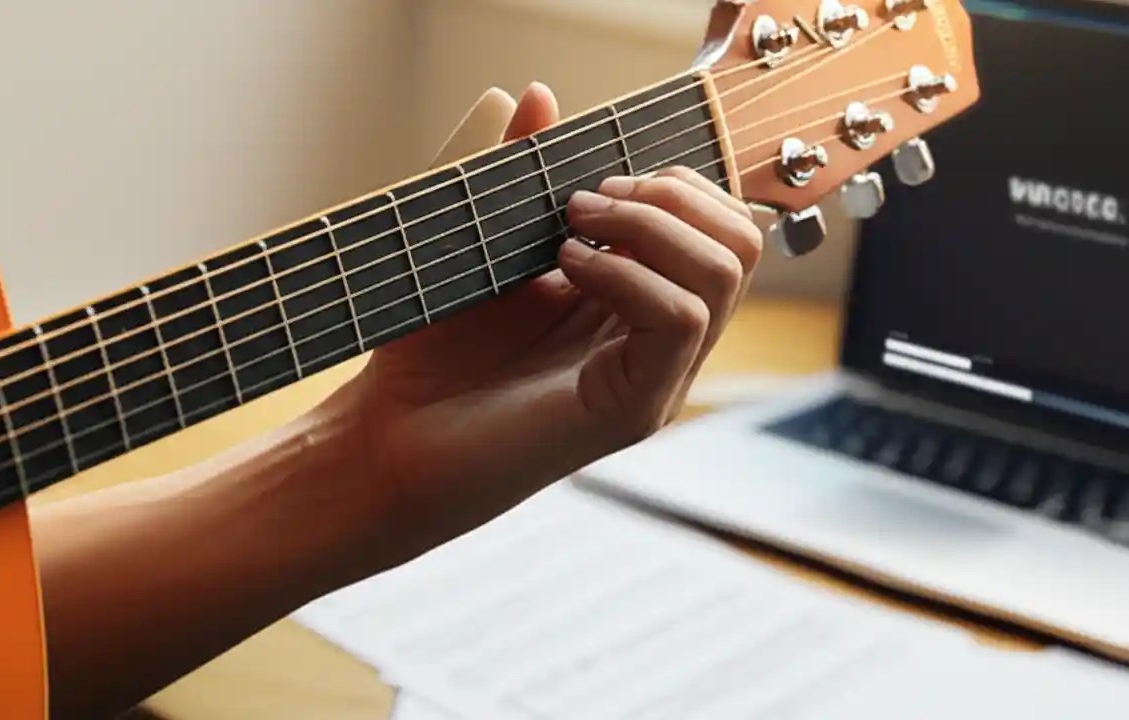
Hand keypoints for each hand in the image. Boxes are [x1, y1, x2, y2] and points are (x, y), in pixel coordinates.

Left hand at [314, 82, 762, 564]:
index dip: (671, 180)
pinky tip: (567, 269)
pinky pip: (682, 320)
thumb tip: (537, 93)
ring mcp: (654, 378)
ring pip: (725, 273)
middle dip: (673, 193)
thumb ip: (508, 168)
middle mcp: (658, 339)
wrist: (387, 438)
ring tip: (570, 230)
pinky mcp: (632, 409)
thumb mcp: (474, 241)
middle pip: (741, 241)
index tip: (588, 179)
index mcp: (638, 300)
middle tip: (586, 202)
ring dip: (651, 227)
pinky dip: (630, 274)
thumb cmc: (428, 350)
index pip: (717, 223)